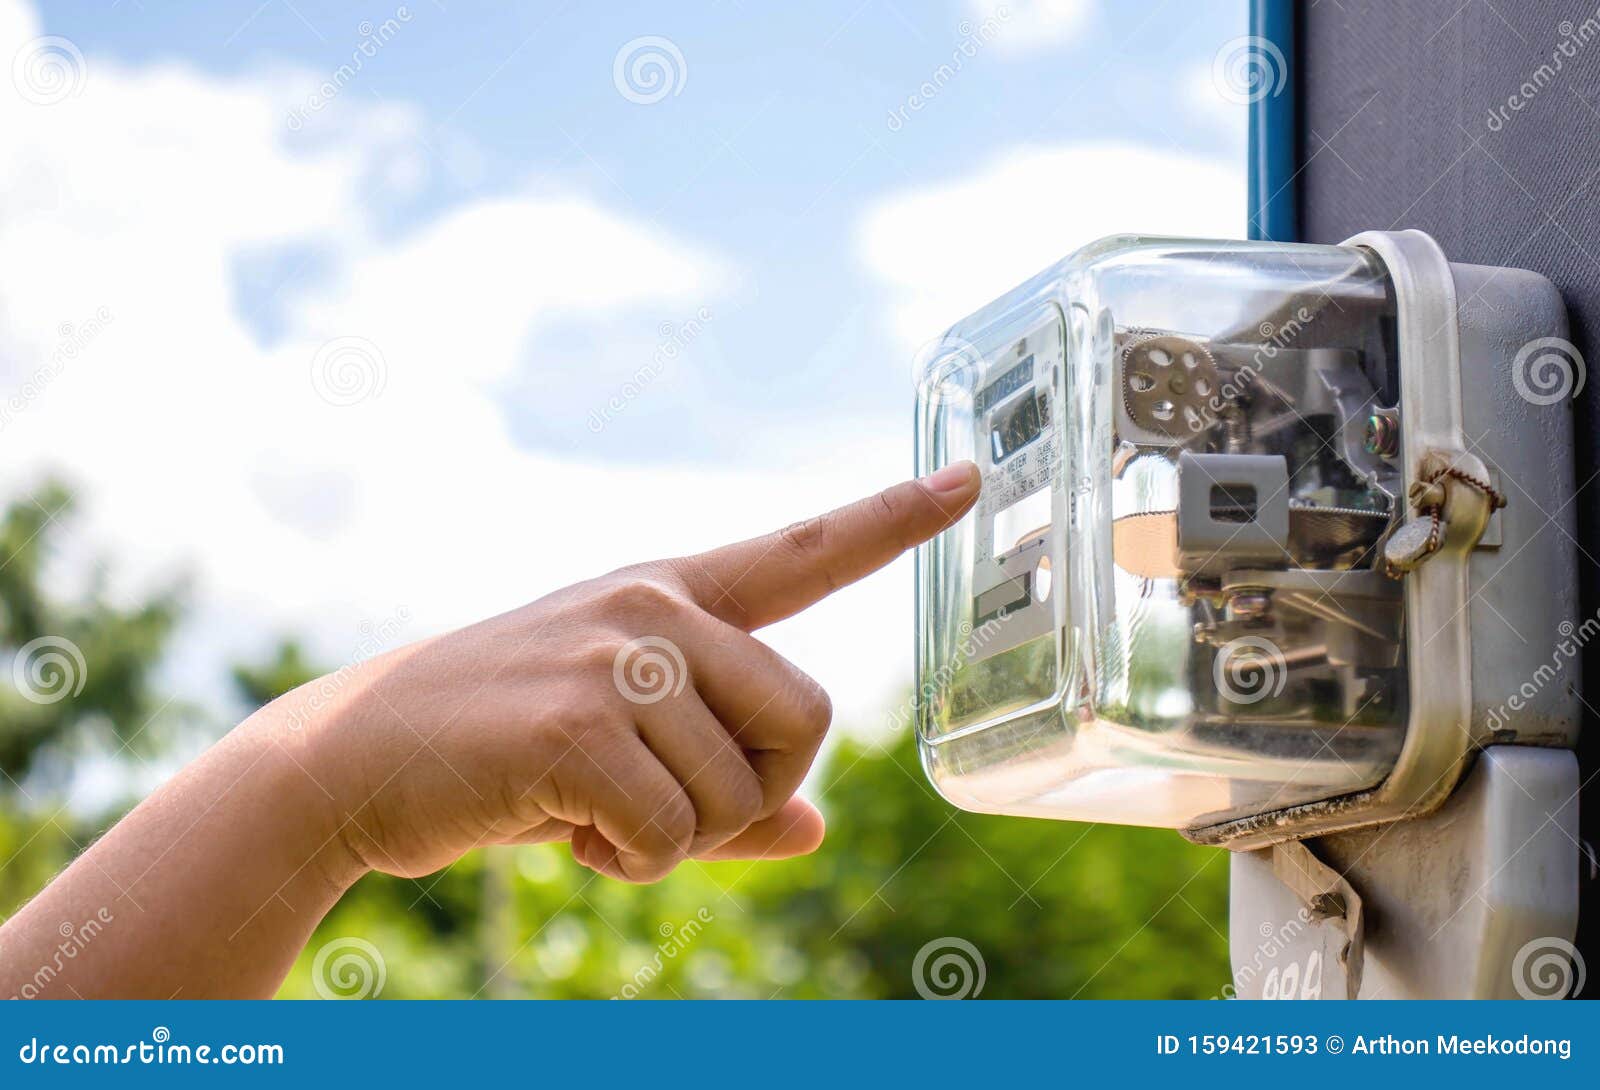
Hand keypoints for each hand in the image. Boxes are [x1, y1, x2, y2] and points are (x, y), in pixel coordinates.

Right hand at [287, 462, 979, 882]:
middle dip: (754, 791)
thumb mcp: (619, 754)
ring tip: (593, 811)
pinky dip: (631, 861)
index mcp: (671, 596)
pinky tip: (566, 829)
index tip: (968, 476)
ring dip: (678, 839)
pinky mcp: (578, 719)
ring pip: (742, 789)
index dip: (892, 519)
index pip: (802, 550)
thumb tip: (813, 831)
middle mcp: (653, 606)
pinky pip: (673, 831)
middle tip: (666, 804)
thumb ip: (722, 784)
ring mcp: (615, 654)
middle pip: (808, 717)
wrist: (353, 760)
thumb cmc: (500, 752)